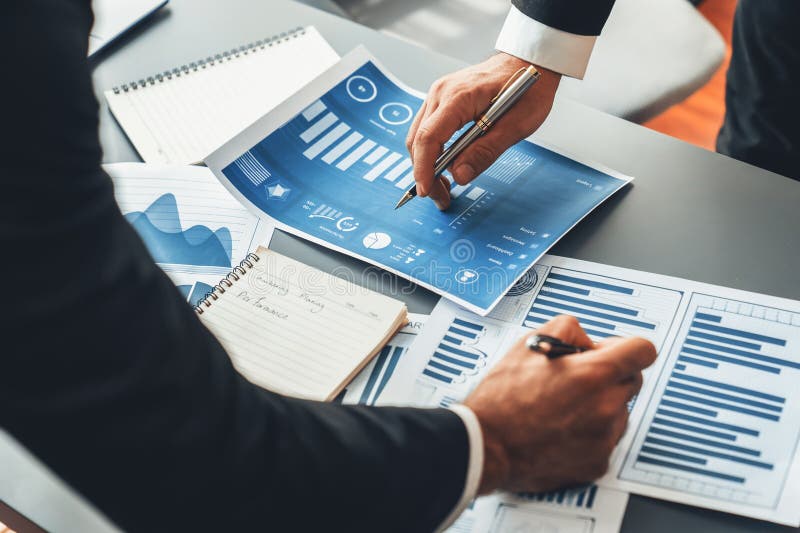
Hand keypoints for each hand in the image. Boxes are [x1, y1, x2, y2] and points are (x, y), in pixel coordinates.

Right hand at [406, 53, 560, 208]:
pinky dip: (432, 151)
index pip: (428, 138)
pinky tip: (445, 167)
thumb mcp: (516, 125)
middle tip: (441, 198)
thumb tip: (460, 175)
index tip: (426, 191)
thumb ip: (485, 151)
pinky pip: (428, 129)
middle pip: (418, 140)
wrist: (530, 61)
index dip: (424, 168)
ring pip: (419, 137)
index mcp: (458, 97)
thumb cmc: (528, 88)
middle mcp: (441, 93)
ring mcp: (439, 95)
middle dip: (425, 173)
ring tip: (443, 188)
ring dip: (427, 164)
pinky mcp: (443, 100)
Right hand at [464, 316, 656, 494]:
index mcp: (594, 375)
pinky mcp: (597, 463)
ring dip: (599, 405)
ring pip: (618, 412)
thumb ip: (570, 329)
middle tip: (574, 378)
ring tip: (561, 407)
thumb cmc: (501, 399)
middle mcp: (607, 407)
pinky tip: (560, 429)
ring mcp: (604, 438)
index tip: (608, 353)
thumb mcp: (530, 342)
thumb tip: (589, 341)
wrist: (485, 445)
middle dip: (608, 375)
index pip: (643, 351)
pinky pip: (605, 440)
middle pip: (632, 381)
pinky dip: (589, 433)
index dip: (624, 347)